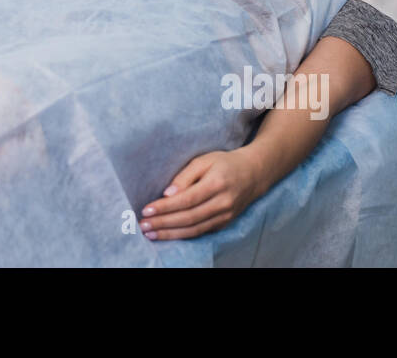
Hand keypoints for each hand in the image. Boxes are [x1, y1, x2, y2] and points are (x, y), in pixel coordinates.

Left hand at [138, 148, 263, 240]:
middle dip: (163, 223)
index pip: (186, 200)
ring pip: (194, 229)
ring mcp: (225, 216)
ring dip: (170, 234)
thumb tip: (167, 194)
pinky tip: (168, 235)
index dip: (165, 207)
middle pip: (188, 218)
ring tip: (150, 233)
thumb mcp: (204, 160)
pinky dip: (183, 236)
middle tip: (143, 225)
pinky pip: (201, 232)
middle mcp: (222, 203)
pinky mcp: (225, 223)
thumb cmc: (224, 163)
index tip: (146, 210)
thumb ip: (185, 176)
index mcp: (216, 184)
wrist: (254, 174)